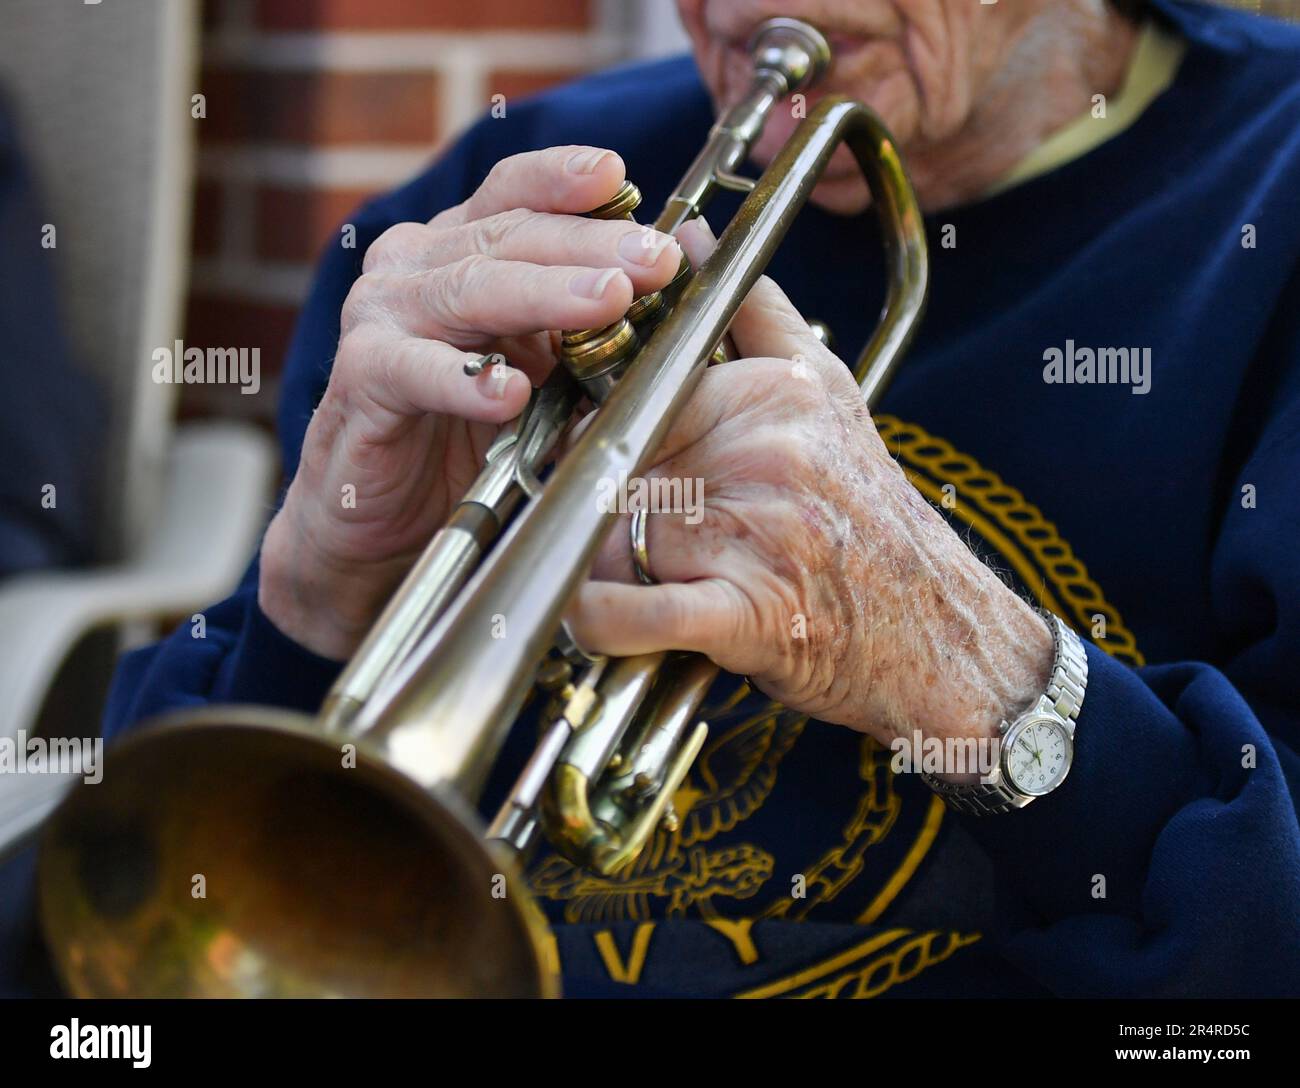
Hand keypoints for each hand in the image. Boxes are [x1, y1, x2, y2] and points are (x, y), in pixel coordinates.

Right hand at [260, 146, 682, 659]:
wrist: (378, 514)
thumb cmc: (462, 431)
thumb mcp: (536, 367)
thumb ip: (580, 327)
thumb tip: (667, 290)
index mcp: (460, 251)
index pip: (512, 196)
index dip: (562, 179)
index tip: (619, 176)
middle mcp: (415, 267)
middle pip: (507, 236)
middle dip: (589, 243)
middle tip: (654, 257)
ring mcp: (381, 317)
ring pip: (468, 289)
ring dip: (543, 294)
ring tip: (608, 299)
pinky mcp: (362, 380)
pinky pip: (414, 371)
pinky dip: (463, 381)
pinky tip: (509, 393)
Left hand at [567, 219, 1051, 749]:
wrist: (937, 628)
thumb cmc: (867, 513)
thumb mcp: (825, 391)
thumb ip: (756, 312)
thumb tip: (698, 237)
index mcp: (774, 391)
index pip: (640, 384)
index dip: (601, 420)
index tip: (588, 442)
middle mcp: (766, 451)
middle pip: (618, 456)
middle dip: (590, 490)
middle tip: (590, 515)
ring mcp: (760, 532)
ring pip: (616, 529)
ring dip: (590, 557)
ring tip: (605, 571)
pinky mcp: (751, 614)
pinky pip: (643, 611)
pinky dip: (598, 620)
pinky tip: (579, 617)